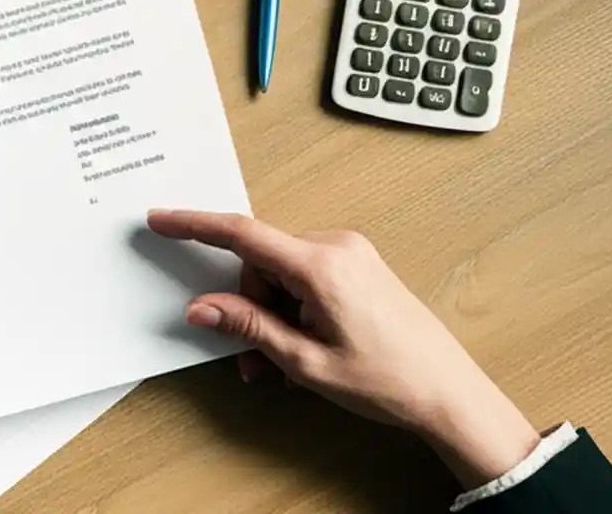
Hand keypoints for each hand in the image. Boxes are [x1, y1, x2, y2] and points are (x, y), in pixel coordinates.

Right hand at [147, 209, 539, 487]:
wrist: (449, 392)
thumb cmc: (388, 381)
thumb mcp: (305, 362)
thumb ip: (248, 327)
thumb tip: (202, 307)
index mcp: (321, 266)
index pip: (241, 234)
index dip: (194, 225)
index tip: (161, 219)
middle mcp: (337, 248)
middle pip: (260, 262)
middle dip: (247, 308)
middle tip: (253, 361)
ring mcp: (351, 254)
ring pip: (280, 273)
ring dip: (270, 315)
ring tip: (283, 366)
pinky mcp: (358, 265)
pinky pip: (304, 276)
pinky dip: (292, 309)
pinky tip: (302, 346)